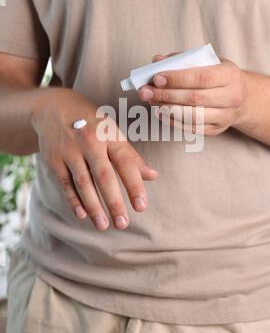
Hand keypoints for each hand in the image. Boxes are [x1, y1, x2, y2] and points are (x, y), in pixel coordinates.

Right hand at [31, 88, 157, 230]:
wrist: (54, 107)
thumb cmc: (92, 123)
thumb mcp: (112, 132)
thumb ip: (131, 156)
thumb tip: (153, 176)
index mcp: (110, 135)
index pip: (125, 162)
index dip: (134, 185)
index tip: (141, 206)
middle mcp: (90, 142)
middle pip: (104, 176)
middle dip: (114, 201)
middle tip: (122, 223)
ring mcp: (70, 151)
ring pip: (83, 183)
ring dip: (94, 206)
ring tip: (103, 225)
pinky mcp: (54, 159)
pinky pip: (66, 183)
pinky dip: (74, 200)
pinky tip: (82, 215)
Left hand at [139, 52, 247, 135]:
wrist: (243, 97)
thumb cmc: (219, 76)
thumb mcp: (208, 62)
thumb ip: (183, 59)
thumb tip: (157, 61)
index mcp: (230, 75)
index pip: (201, 77)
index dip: (177, 79)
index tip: (157, 78)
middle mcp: (232, 97)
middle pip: (194, 98)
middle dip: (166, 95)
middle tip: (146, 91)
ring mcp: (226, 116)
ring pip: (193, 116)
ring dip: (167, 109)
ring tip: (151, 101)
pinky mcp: (217, 130)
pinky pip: (192, 128)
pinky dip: (173, 121)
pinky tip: (160, 112)